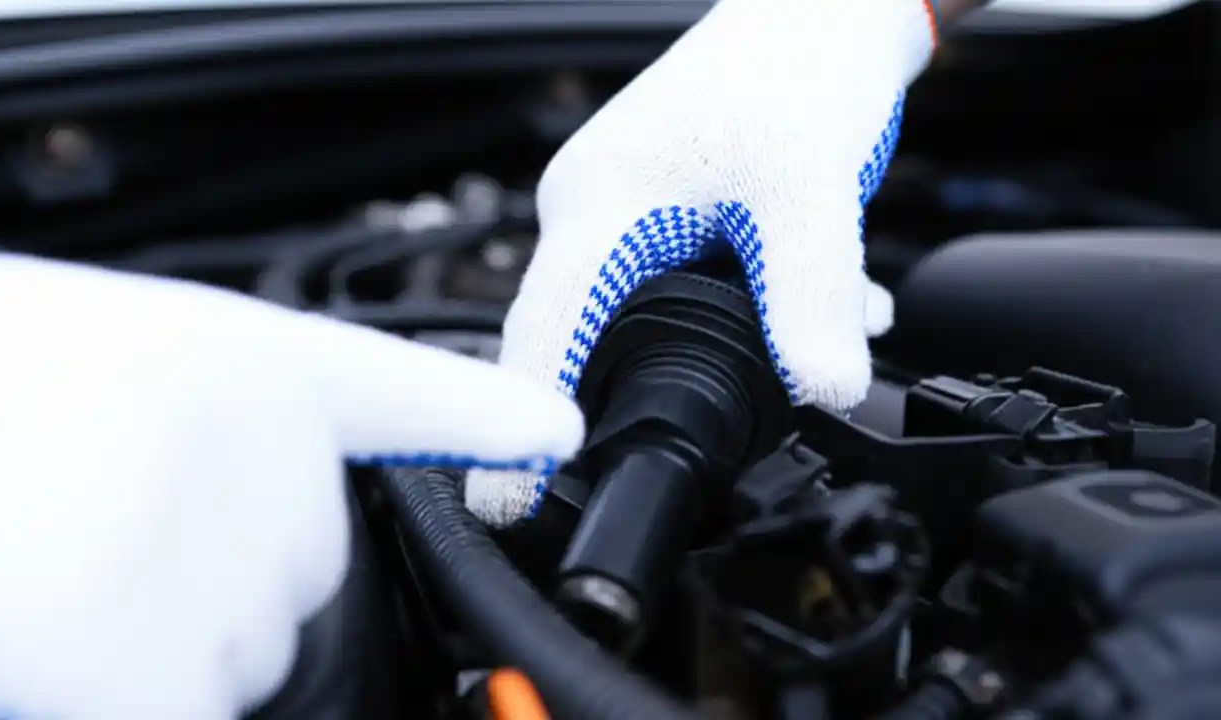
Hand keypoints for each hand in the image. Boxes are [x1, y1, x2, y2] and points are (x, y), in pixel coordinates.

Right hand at [0, 251, 581, 718]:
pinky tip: (96, 637)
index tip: (552, 434)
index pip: (406, 391)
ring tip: (52, 574)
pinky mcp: (141, 661)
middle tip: (95, 537)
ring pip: (251, 659)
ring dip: (167, 647)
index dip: (490, 419)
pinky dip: (161, 690)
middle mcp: (258, 454)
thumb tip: (235, 504)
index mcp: (242, 362)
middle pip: (311, 575)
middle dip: (225, 586)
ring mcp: (214, 560)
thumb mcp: (82, 358)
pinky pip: (205, 715)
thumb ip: (192, 423)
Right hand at [466, 0, 937, 525]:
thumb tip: (822, 390)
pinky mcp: (657, 205)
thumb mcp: (808, 185)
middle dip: (618, 400)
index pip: (542, 336)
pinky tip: (795, 315)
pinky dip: (725, 312)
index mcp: (596, 207)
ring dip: (700, 353)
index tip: (506, 502)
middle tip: (647, 460)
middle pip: (579, 336)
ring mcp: (619, 207)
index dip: (523, 422)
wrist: (821, 8)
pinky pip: (664, 282)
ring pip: (632, 312)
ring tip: (781, 371)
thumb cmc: (796, 68)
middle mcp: (590, 209)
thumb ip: (809, 290)